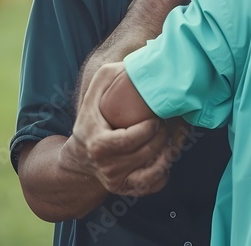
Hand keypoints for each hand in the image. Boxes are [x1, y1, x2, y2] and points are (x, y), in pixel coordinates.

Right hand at [65, 63, 174, 195]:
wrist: (79, 159)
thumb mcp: (93, 96)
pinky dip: (164, 170)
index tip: (155, 118)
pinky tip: (164, 154)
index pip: (129, 139)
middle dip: (163, 135)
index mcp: (98, 144)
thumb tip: (136, 60)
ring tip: (171, 135)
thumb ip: (109, 76)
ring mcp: (117, 181)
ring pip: (155, 168)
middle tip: (169, 123)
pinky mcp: (127, 190)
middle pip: (147, 152)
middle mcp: (107, 166)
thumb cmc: (92, 121)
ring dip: (168, 150)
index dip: (148, 128)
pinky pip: (154, 183)